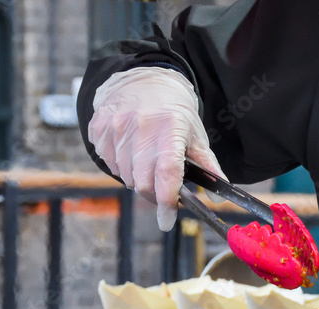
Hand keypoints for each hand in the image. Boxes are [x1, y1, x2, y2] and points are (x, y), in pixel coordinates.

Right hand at [87, 67, 225, 230]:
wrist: (142, 77)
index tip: (167, 220)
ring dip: (137, 178)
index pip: (166, 174)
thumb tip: (219, 195)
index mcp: (169, 128)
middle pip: (142, 182)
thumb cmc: (173, 109)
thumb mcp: (195, 133)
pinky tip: (130, 150)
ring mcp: (116, 127)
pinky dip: (121, 166)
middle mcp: (140, 127)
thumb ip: (207, 164)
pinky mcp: (99, 128)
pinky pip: (109, 163)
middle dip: (153, 194)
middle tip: (161, 189)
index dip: (167, 202)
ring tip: (146, 160)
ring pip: (125, 176)